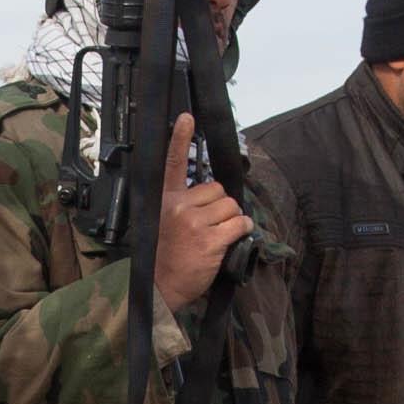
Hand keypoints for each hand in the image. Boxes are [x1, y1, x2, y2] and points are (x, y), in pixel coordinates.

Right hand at [148, 115, 248, 308]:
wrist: (161, 287)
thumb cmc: (165, 256)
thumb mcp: (163, 223)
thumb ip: (182, 204)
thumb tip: (213, 194)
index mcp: (164, 199)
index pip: (172, 163)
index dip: (180, 138)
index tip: (186, 117)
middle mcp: (178, 207)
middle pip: (217, 189)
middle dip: (221, 206)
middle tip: (210, 225)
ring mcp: (194, 223)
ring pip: (231, 206)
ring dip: (232, 219)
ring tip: (217, 235)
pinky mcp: (210, 240)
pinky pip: (240, 224)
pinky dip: (243, 231)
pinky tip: (233, 239)